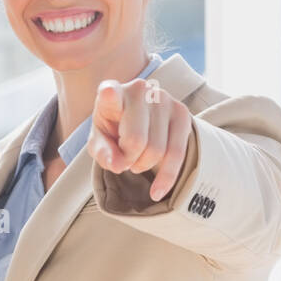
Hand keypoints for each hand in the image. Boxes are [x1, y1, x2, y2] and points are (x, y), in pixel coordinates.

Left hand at [87, 76, 192, 201]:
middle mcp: (139, 90)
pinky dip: (167, 177)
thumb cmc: (112, 130)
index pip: (110, 95)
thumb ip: (103, 153)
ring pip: (157, 150)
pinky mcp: (182, 111)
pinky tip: (157, 190)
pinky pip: (178, 152)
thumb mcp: (99, 142)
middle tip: (124, 161)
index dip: (109, 95)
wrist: (137, 120)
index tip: (108, 93)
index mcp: (111, 92)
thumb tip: (117, 165)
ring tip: (136, 160)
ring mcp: (164, 98)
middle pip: (136, 141)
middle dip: (129, 161)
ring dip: (144, 165)